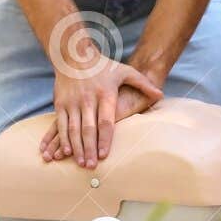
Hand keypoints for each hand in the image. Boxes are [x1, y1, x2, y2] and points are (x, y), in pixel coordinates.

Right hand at [43, 57, 163, 167]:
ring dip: (76, 148)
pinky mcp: (60, 104)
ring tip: (81, 163)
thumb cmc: (102, 65)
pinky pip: (60, 125)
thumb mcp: (124, 71)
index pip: (105, 121)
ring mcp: (72, 102)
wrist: (73, 54)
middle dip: (90, 149)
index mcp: (105, 94)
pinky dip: (62, 139)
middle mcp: (87, 99)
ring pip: (73, 130)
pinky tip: (65, 152)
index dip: (105, 139)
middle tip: (92, 166)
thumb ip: (143, 83)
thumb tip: (161, 95)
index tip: (105, 155)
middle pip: (88, 129)